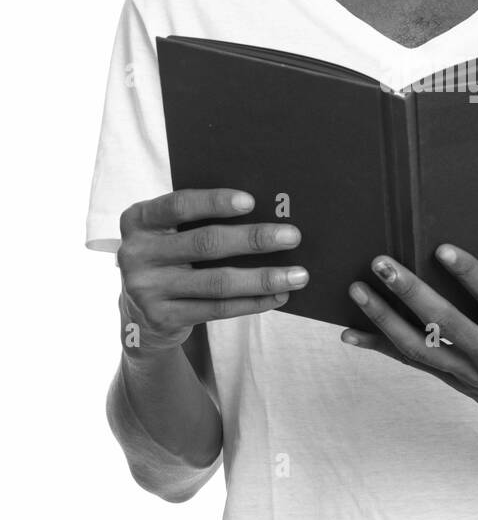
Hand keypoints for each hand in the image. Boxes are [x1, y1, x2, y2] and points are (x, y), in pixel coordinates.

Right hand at [117, 188, 308, 354]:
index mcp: (138, 220)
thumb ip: (197, 219)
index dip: (215, 202)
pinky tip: (278, 296)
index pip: (179, 205)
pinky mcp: (163, 318)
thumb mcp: (168, 232)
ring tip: (297, 275)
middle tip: (291, 236)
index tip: (251, 201)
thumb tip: (265, 211)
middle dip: (254, 239)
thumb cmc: (168, 255)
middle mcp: (137, 253)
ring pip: (217, 283)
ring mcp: (147, 289)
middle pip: (205, 244)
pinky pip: (217, 310)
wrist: (137, 310)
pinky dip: (253, 302)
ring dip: (263, 278)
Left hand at [341, 244, 477, 444]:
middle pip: (445, 324)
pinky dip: (379, 346)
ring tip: (357, 289)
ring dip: (384, 319)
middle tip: (382, 264)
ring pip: (420, 346)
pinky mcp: (456, 380)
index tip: (444, 250)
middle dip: (411, 293)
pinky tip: (349, 334)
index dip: (470, 275)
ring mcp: (471, 371)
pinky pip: (413, 362)